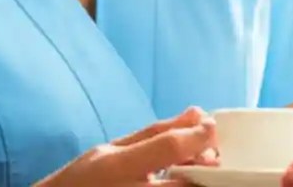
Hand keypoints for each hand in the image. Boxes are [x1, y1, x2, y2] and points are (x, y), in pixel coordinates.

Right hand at [35, 107, 218, 185]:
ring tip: (194, 168)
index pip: (171, 147)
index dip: (199, 134)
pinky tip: (182, 180)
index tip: (210, 126)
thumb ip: (155, 132)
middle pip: (190, 179)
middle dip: (208, 162)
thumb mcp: (110, 150)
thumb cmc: (82, 182)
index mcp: (119, 168)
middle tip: (210, 154)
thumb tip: (196, 113)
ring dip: (201, 179)